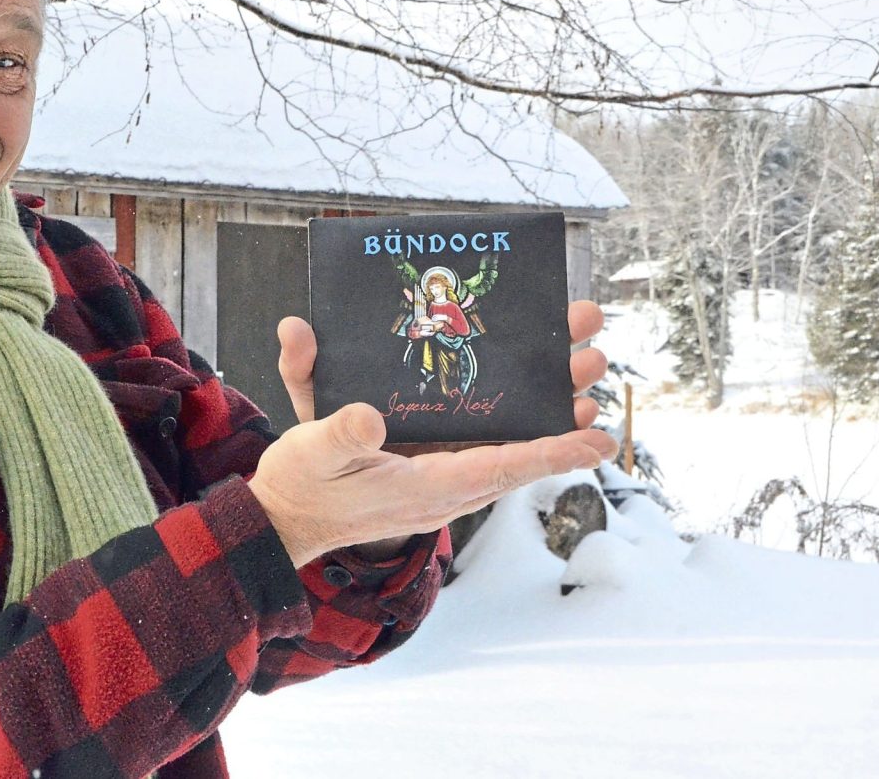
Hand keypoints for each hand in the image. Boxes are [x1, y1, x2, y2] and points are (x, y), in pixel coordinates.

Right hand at [262, 302, 614, 566]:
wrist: (282, 520)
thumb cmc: (299, 487)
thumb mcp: (311, 452)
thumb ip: (340, 432)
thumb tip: (371, 416)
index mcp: (423, 488)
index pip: (499, 468)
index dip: (550, 452)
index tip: (596, 438)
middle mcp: (444, 489)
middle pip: (519, 452)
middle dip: (562, 409)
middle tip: (593, 358)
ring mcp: (440, 481)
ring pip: (510, 447)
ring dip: (548, 409)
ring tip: (582, 365)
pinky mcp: (430, 470)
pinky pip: (488, 447)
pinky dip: (519, 423)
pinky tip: (536, 393)